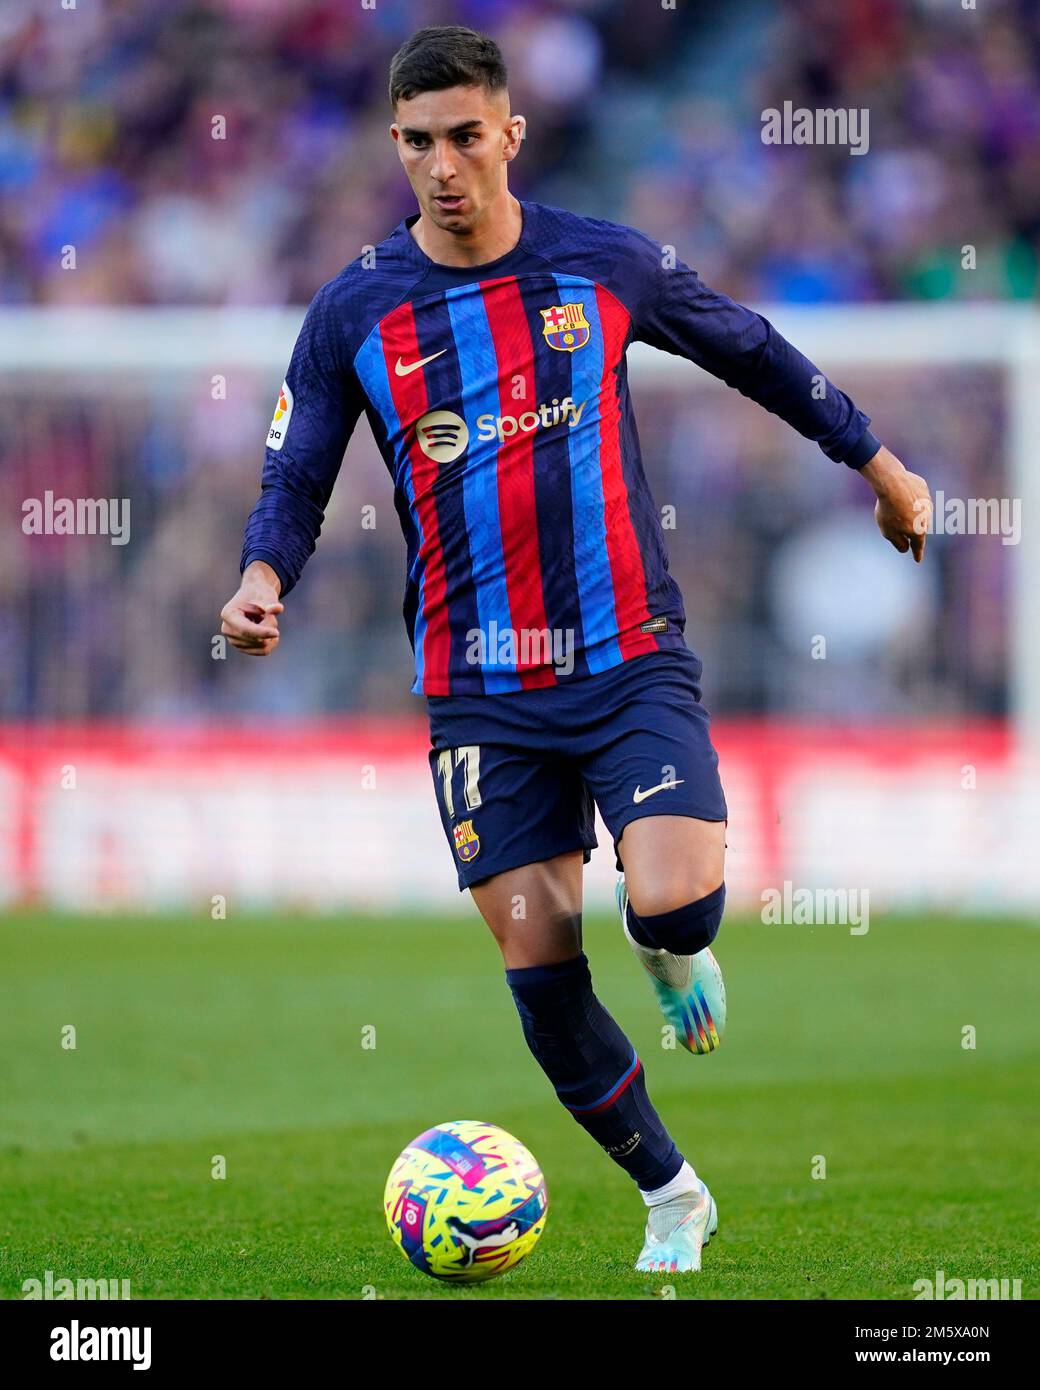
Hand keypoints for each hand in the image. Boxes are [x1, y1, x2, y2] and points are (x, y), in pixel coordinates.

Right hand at [220, 560, 283, 655]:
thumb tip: (278, 609)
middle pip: (257, 639)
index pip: (245, 629)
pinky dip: (271, 642)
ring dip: (270, 633)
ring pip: (263, 646)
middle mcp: (227, 630)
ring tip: (265, 619)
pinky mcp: (242, 648)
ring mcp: (233, 641)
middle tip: (269, 613)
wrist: (254, 597)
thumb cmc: (258, 595)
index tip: (277, 633)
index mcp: (228, 615)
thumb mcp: (265, 596)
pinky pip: (264, 651)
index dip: (262, 632)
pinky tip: (268, 630)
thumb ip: (271, 604)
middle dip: (269, 626)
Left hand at [859, 445, 932, 562]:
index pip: (918, 546)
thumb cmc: (889, 510)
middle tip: (898, 524)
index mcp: (918, 531)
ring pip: (920, 512)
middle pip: (919, 528)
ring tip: (895, 506)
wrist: (892, 483)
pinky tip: (900, 493)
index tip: (917, 560)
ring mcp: (927, 502)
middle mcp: (927, 517)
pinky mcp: (923, 489)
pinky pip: (916, 496)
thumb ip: (898, 543)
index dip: (917, 554)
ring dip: (910, 512)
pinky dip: (909, 497)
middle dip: (911, 529)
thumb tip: (906, 548)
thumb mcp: (888, 532)